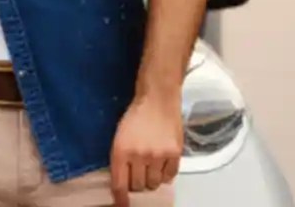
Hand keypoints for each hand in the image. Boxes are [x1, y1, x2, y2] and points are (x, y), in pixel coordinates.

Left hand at [110, 92, 182, 206]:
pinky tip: (162, 166)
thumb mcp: (119, 136)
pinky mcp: (175, 154)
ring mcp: (159, 155)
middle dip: (137, 185)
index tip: (122, 205)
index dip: (121, 198)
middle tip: (138, 176)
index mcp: (121, 151)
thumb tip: (123, 181)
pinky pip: (170, 176)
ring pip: (154, 184)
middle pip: (139, 186)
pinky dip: (165, 176)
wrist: (157, 99)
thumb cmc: (135, 116)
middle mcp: (139, 155)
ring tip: (151, 169)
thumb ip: (121, 158)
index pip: (120, 183)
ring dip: (151, 181)